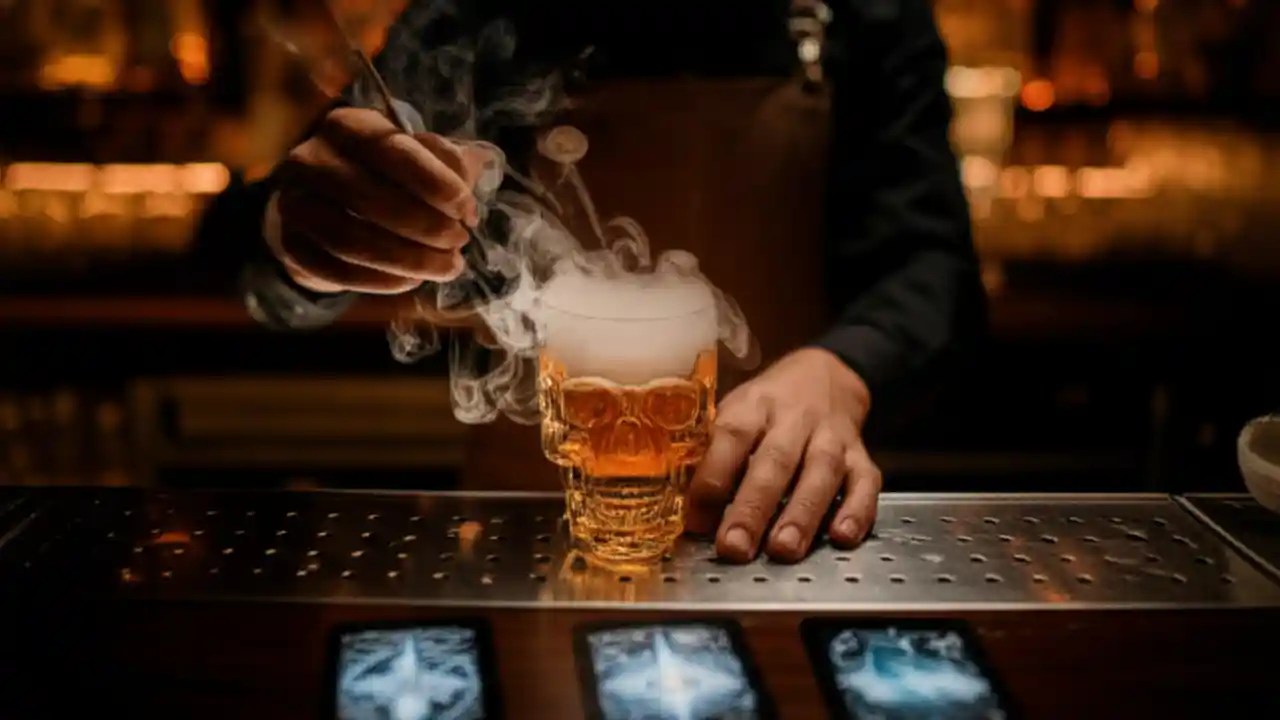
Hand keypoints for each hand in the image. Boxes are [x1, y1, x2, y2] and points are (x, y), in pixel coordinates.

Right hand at [268, 107, 486, 294]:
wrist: (329, 207)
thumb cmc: (387, 177)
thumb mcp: (422, 159)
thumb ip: (449, 161)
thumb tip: (469, 173)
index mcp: (349, 126)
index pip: (392, 152)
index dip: (436, 185)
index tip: (467, 212)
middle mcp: (311, 158)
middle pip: (371, 200)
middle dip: (426, 227)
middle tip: (459, 243)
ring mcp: (293, 202)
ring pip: (352, 240)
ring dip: (408, 260)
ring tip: (446, 267)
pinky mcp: (291, 244)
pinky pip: (336, 270)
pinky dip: (381, 281)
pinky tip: (412, 281)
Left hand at [684, 348, 880, 562]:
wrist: (826, 375)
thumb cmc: (767, 407)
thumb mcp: (734, 412)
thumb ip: (713, 452)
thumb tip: (689, 509)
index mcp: (753, 406)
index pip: (731, 437)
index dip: (712, 479)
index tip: (697, 520)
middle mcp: (794, 419)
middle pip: (775, 461)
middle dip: (753, 507)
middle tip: (735, 547)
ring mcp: (831, 437)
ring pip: (820, 472)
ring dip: (802, 513)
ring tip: (784, 549)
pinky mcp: (861, 455)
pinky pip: (865, 482)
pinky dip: (857, 511)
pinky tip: (842, 538)